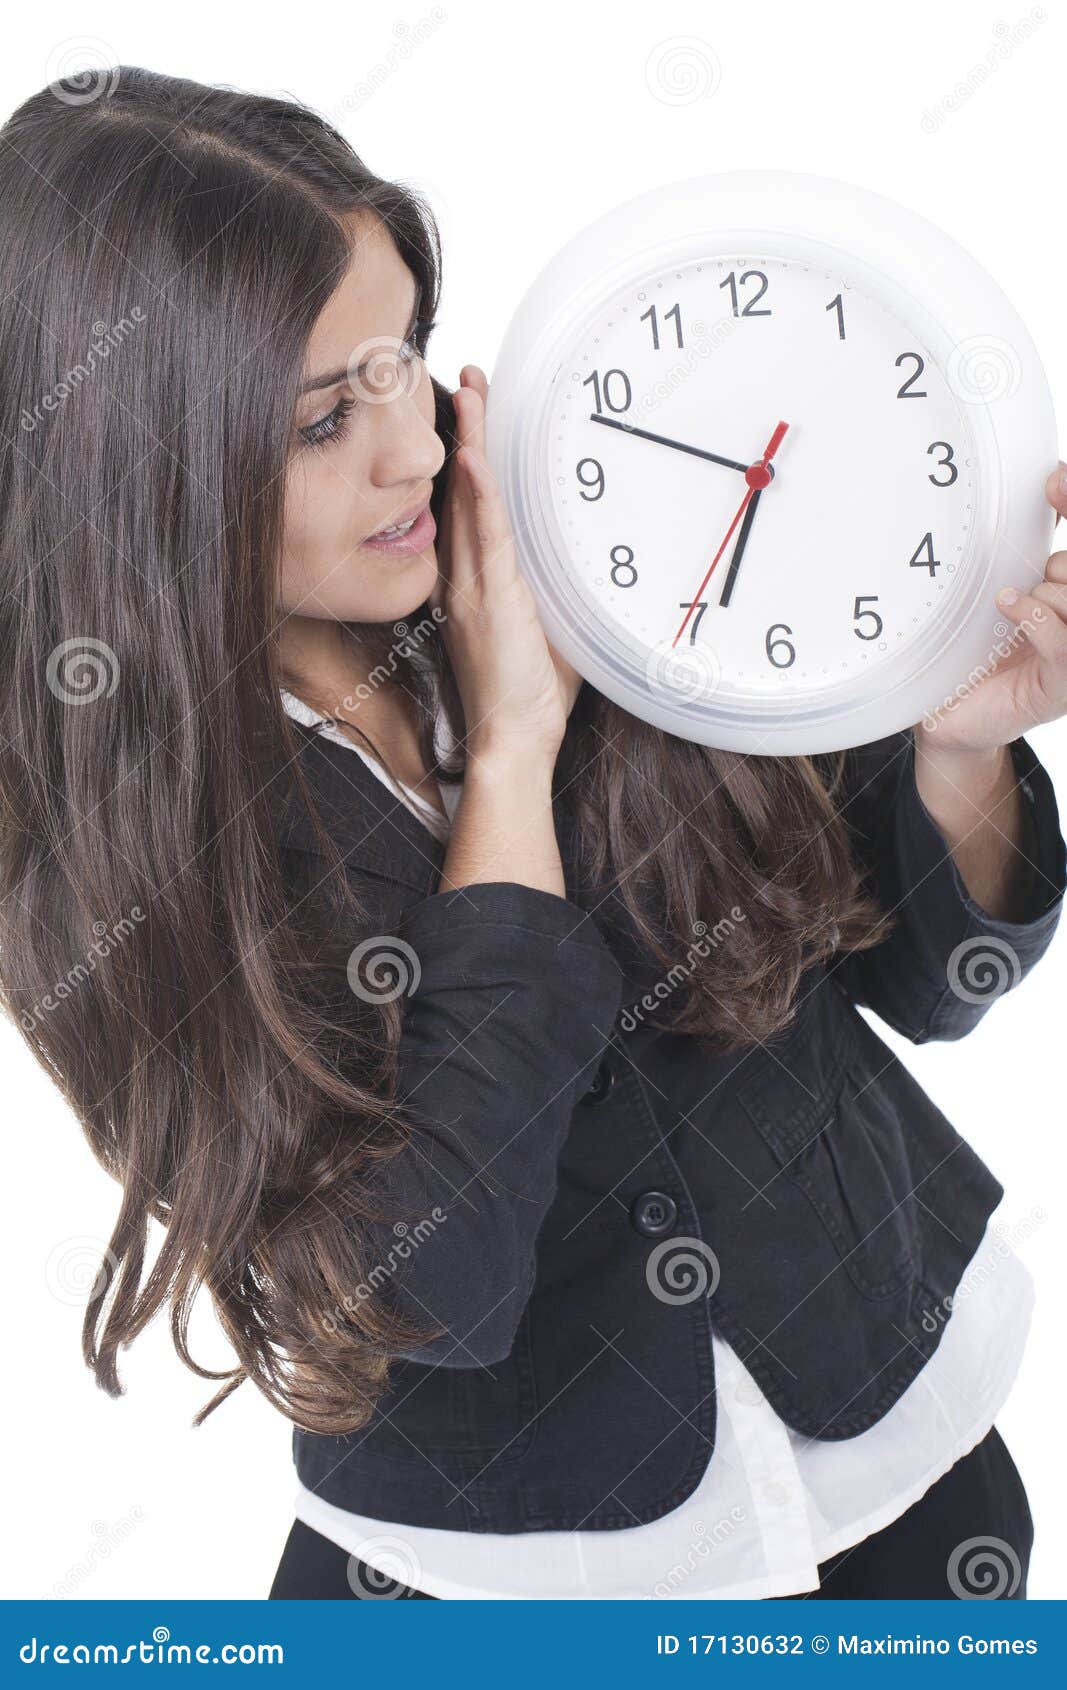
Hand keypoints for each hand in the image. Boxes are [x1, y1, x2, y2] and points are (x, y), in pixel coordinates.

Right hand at [429, 366, 581, 760]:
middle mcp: (465, 577)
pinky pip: (484, 536)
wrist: (513, 739)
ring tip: (472, 394)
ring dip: (471, 443)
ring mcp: (473, 585)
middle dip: (467, 431)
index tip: (479, 417)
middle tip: (472, 379)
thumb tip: (588, 562)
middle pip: (464, 489)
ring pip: (470, 500)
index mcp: (476, 582)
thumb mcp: (551, 630)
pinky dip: (479, 494)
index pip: (471, 507)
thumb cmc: (531, 696)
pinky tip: (474, 457)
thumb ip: (560, 591)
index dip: (471, 459)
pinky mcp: (490, 598)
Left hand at [916, 462, 1066, 758]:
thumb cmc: (968, 656)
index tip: (1052, 482)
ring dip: (1050, 590)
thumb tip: (1003, 504)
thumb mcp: (983, 597)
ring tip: (1011, 598)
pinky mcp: (1060, 689)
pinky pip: (1065, 644)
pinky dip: (1037, 617)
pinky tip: (1007, 608)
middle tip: (1040, 563)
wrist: (950, 718)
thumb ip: (1004, 560)